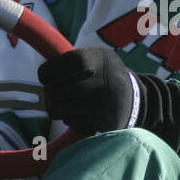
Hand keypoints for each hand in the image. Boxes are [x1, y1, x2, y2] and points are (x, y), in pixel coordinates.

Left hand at [38, 46, 179, 147]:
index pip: (60, 66)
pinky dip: (70, 118)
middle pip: (56, 91)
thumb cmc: (106, 75)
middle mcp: (100, 82)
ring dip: (58, 108)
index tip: (45, 77)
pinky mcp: (101, 122)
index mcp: (97, 59)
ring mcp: (101, 104)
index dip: (47, 73)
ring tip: (66, 102)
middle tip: (55, 92)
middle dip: (51, 93)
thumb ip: (73, 60)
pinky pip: (71, 122)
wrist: (134, 99)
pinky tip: (80, 112)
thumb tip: (45, 76)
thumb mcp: (97, 57)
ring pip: (60, 109)